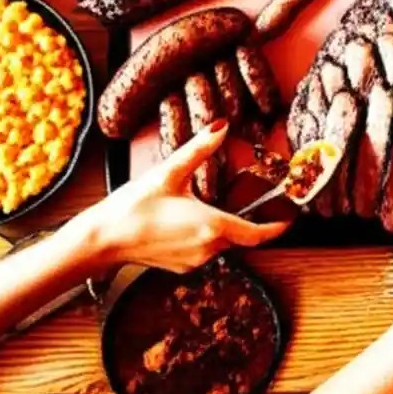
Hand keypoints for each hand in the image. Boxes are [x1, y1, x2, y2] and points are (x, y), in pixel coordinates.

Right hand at [72, 120, 288, 272]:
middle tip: (244, 198)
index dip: (277, 228)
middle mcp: (208, 248)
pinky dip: (203, 236)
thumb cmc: (133, 206)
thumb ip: (199, 149)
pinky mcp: (181, 267)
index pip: (258, 234)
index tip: (289, 219)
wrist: (103, 240)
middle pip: (239, 235)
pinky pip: (203, 250)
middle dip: (244, 218)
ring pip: (221, 242)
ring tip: (199, 205)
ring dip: (219, 225)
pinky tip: (182, 220)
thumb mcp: (169, 172)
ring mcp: (194, 261)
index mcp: (212, 226)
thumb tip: (221, 126)